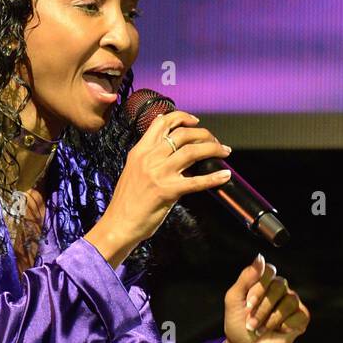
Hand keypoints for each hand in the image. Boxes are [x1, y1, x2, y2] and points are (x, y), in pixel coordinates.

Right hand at [98, 111, 233, 249]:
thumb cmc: (126, 203)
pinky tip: (225, 176)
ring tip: (224, 151)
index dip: (182, 117)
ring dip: (213, 148)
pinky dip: (213, 178)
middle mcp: (149, 158)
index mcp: (139, 151)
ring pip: (192, 151)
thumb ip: (150, 160)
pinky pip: (196, 181)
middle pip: (182, 134)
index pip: (162, 123)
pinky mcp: (167, 191)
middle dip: (204, 134)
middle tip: (215, 141)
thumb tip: (172, 153)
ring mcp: (159, 174)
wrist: (118, 225)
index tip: (195, 121)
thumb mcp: (134, 172)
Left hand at [223, 254, 310, 342]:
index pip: (269, 271)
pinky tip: (279, 331)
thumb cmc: (237, 325)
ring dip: (271, 319)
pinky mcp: (300, 319)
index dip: (259, 288)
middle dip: (262, 307)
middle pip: (280, 285)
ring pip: (290, 300)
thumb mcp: (234, 300)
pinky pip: (300, 315)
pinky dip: (286, 325)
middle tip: (251, 323)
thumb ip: (245, 278)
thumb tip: (260, 258)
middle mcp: (279, 290)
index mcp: (263, 282)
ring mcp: (291, 304)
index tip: (247, 304)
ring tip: (261, 330)